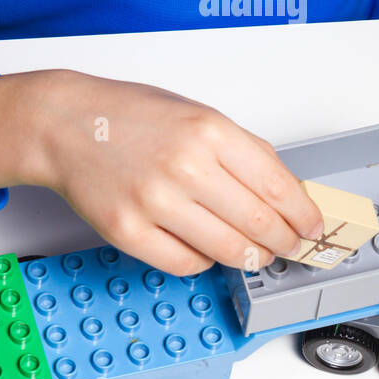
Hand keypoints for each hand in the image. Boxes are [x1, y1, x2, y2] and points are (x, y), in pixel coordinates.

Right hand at [0, 71, 323, 274]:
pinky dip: (204, 262)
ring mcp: (154, 202)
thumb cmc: (130, 115)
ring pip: (227, 251)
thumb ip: (241, 151)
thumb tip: (285, 193)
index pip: (278, 187)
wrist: (65, 123)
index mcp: (210, 131)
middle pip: (259, 224)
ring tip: (255, 253)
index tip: (312, 226)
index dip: (303, 215)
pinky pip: (186, 264)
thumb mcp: (197, 114)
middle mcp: (185, 166)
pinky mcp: (128, 231)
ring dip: (251, 257)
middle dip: (285, 242)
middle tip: (290, 246)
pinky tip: (207, 249)